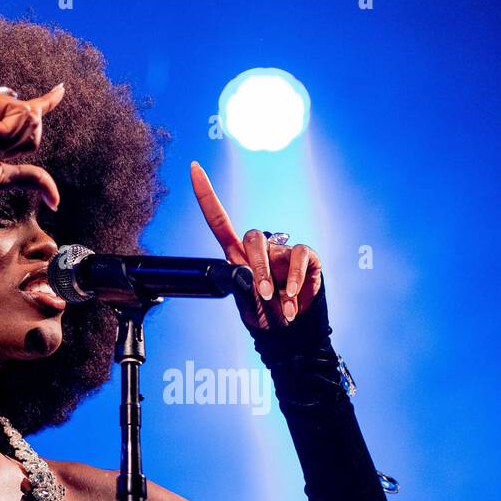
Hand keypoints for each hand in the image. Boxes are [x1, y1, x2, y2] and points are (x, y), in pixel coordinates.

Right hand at [0, 83, 64, 209]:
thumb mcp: (5, 177)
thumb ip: (32, 179)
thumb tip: (56, 203)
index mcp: (0, 130)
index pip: (29, 113)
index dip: (48, 100)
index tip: (61, 89)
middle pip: (35, 122)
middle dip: (21, 143)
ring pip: (30, 116)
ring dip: (12, 138)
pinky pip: (18, 111)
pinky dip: (7, 130)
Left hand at [189, 160, 322, 328]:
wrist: (290, 333)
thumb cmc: (264, 316)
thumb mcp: (245, 304)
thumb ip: (240, 285)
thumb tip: (245, 274)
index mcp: (237, 256)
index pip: (219, 220)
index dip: (207, 195)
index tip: (194, 167)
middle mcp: (260, 250)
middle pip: (252, 236)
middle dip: (257, 267)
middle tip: (263, 294)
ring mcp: (282, 252)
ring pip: (274, 249)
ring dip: (274, 278)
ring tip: (278, 305)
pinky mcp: (305, 258)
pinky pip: (300, 255)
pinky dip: (295, 279)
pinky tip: (291, 298)